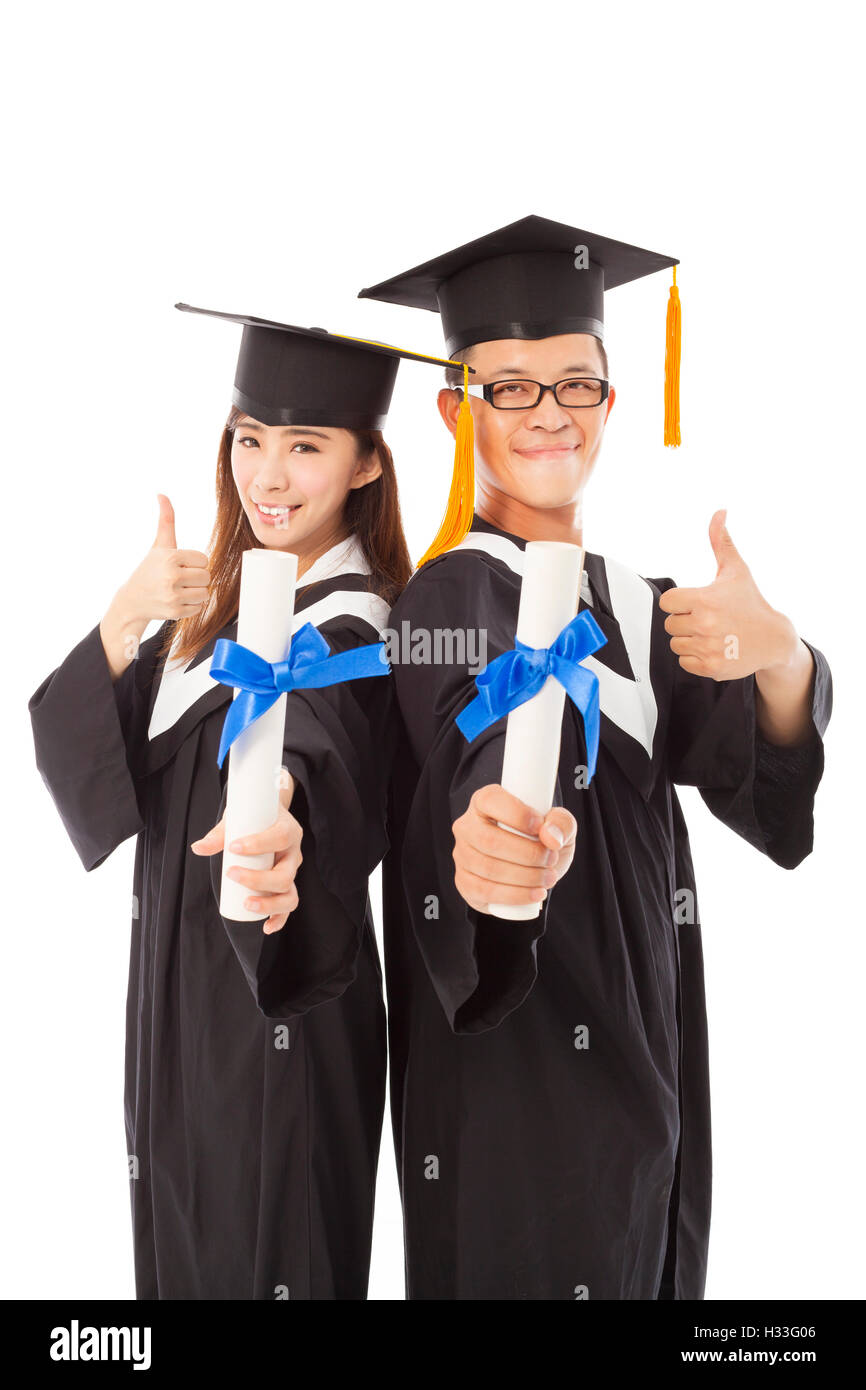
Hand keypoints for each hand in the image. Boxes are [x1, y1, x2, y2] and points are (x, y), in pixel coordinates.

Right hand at [117, 494, 210, 626]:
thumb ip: (166, 520)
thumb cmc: (150, 569)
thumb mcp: (159, 544)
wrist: (132, 599)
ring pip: (205, 593)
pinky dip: (191, 606)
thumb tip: (162, 494)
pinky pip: (199, 608)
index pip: (204, 560)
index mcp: (171, 557)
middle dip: (197, 578)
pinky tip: (176, 601)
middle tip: (181, 579)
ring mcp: (173, 595)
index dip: (195, 563)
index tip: (181, 565)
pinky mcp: (174, 612)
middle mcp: (171, 576)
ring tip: (179, 589)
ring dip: (196, 592)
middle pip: (207, 577)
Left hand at [191, 772, 301, 933]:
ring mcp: (291, 872)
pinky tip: (266, 927)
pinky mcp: (285, 887)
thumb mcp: (237, 820)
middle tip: (231, 874)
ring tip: (246, 904)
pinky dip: (279, 919)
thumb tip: (197, 848)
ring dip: (269, 903)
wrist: (267, 818)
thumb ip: (218, 835)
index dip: (259, 844)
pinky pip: (287, 906)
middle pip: (285, 873)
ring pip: (289, 894)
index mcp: (288, 830)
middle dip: (258, 879)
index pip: (280, 837)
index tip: (233, 847)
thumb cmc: (252, 818)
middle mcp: (294, 854)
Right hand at [452, 784, 576, 912]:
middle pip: (490, 840)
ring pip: (489, 868)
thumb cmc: (540, 840)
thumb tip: (550, 836)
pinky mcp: (464, 882)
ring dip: (526, 877)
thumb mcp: (558, 826)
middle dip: (528, 854)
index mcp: (485, 802)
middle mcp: (467, 826)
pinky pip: (485, 891)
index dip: (517, 814)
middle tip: (551, 859)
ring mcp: (462, 855)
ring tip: (549, 877)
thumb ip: (561, 823)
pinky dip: (515, 895)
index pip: (491, 800)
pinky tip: (536, 893)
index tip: (540, 827)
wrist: (531, 871)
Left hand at [659, 509, 799, 680]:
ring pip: (676, 643)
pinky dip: (695, 657)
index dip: (679, 602)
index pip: (667, 603)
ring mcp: (708, 648)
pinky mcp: (710, 667)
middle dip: (685, 621)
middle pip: (670, 624)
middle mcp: (705, 625)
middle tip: (709, 619)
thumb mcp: (736, 570)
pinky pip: (684, 661)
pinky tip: (714, 647)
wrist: (774, 638)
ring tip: (713, 634)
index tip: (696, 603)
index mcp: (705, 600)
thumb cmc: (750, 602)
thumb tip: (719, 512)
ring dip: (690, 639)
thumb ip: (721, 541)